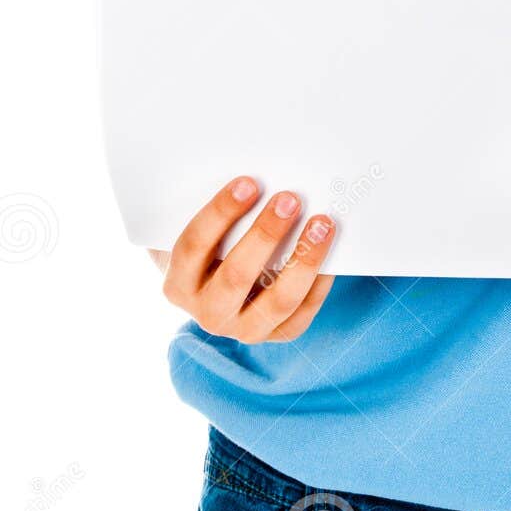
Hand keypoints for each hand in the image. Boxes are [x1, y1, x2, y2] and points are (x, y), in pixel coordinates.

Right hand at [159, 177, 335, 341]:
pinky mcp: (275, 335)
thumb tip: (257, 176)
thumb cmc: (213, 245)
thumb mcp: (202, 231)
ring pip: (277, 301)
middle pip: (236, 276)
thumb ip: (219, 212)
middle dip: (265, 235)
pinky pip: (302, 314)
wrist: (220, 288)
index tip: (248, 182)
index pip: (194, 246)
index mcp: (178, 283)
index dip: (220, 213)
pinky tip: (331, 254)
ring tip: (322, 223)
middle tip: (289, 199)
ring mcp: (242, 329)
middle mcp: (207, 313)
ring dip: (303, 260)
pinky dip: (319, 283)